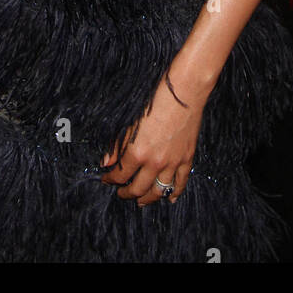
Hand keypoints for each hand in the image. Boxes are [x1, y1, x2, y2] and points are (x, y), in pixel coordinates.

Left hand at [100, 69, 205, 205]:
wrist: (183, 92)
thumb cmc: (154, 100)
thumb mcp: (130, 121)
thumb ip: (117, 145)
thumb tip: (106, 163)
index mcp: (137, 152)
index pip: (120, 174)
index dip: (111, 179)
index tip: (106, 179)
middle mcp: (154, 162)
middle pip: (138, 188)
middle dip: (127, 192)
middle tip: (121, 193)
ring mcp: (172, 162)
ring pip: (158, 191)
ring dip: (148, 198)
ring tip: (140, 201)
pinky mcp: (186, 159)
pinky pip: (181, 183)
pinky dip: (175, 193)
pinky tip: (169, 199)